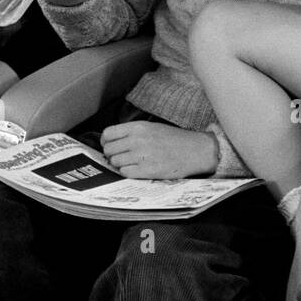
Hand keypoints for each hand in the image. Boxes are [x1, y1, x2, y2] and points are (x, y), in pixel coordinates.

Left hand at [100, 120, 216, 178]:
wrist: (195, 150)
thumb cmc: (174, 139)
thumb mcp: (152, 128)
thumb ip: (133, 133)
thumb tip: (113, 142)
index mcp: (138, 127)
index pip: (108, 134)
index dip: (106, 142)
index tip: (109, 146)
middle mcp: (137, 140)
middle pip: (109, 150)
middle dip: (112, 155)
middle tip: (121, 157)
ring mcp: (141, 156)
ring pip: (115, 162)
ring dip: (120, 165)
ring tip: (132, 163)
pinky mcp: (147, 170)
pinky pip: (125, 173)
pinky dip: (128, 172)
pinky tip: (138, 169)